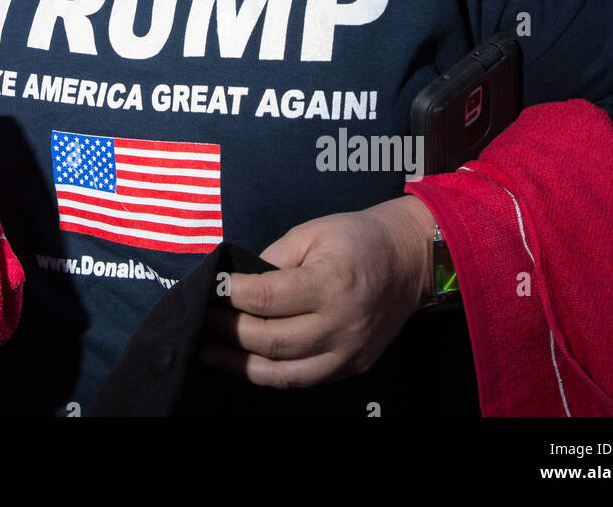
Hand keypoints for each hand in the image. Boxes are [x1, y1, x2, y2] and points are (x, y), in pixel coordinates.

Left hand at [199, 196, 433, 387]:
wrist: (410, 259)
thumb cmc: (356, 238)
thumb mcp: (312, 232)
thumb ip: (273, 258)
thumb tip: (236, 283)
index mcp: (330, 283)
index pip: (267, 298)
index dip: (232, 295)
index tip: (212, 287)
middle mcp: (342, 324)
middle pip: (272, 340)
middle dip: (229, 331)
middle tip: (203, 317)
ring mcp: (350, 352)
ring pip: (285, 373)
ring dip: (241, 365)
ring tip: (210, 352)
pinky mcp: (354, 366)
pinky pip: (305, 380)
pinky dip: (271, 375)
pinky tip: (246, 362)